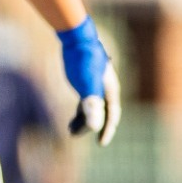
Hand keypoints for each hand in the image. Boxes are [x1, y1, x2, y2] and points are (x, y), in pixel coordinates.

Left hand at [58, 17, 119, 145]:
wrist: (76, 38)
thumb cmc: (83, 60)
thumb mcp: (86, 84)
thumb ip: (91, 104)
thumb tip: (95, 127)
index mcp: (109, 90)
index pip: (111, 115)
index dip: (107, 130)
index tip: (101, 143)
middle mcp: (105, 88)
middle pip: (102, 113)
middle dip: (92, 126)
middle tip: (75, 135)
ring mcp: (96, 83)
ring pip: (93, 107)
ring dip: (83, 120)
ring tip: (70, 130)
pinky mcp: (85, 79)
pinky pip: (86, 101)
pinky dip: (80, 111)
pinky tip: (72, 117)